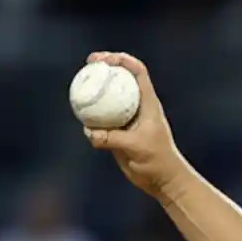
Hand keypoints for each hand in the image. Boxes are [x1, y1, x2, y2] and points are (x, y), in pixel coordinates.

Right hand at [82, 52, 190, 203]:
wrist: (162, 180)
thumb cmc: (157, 161)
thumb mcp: (136, 147)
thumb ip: (113, 139)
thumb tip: (89, 132)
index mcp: (148, 103)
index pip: (138, 73)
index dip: (122, 60)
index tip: (104, 60)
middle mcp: (137, 107)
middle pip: (121, 79)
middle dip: (105, 67)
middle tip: (88, 63)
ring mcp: (127, 118)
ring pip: (110, 97)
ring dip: (96, 88)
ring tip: (79, 83)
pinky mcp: (118, 132)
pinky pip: (102, 118)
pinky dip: (91, 113)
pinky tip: (79, 112)